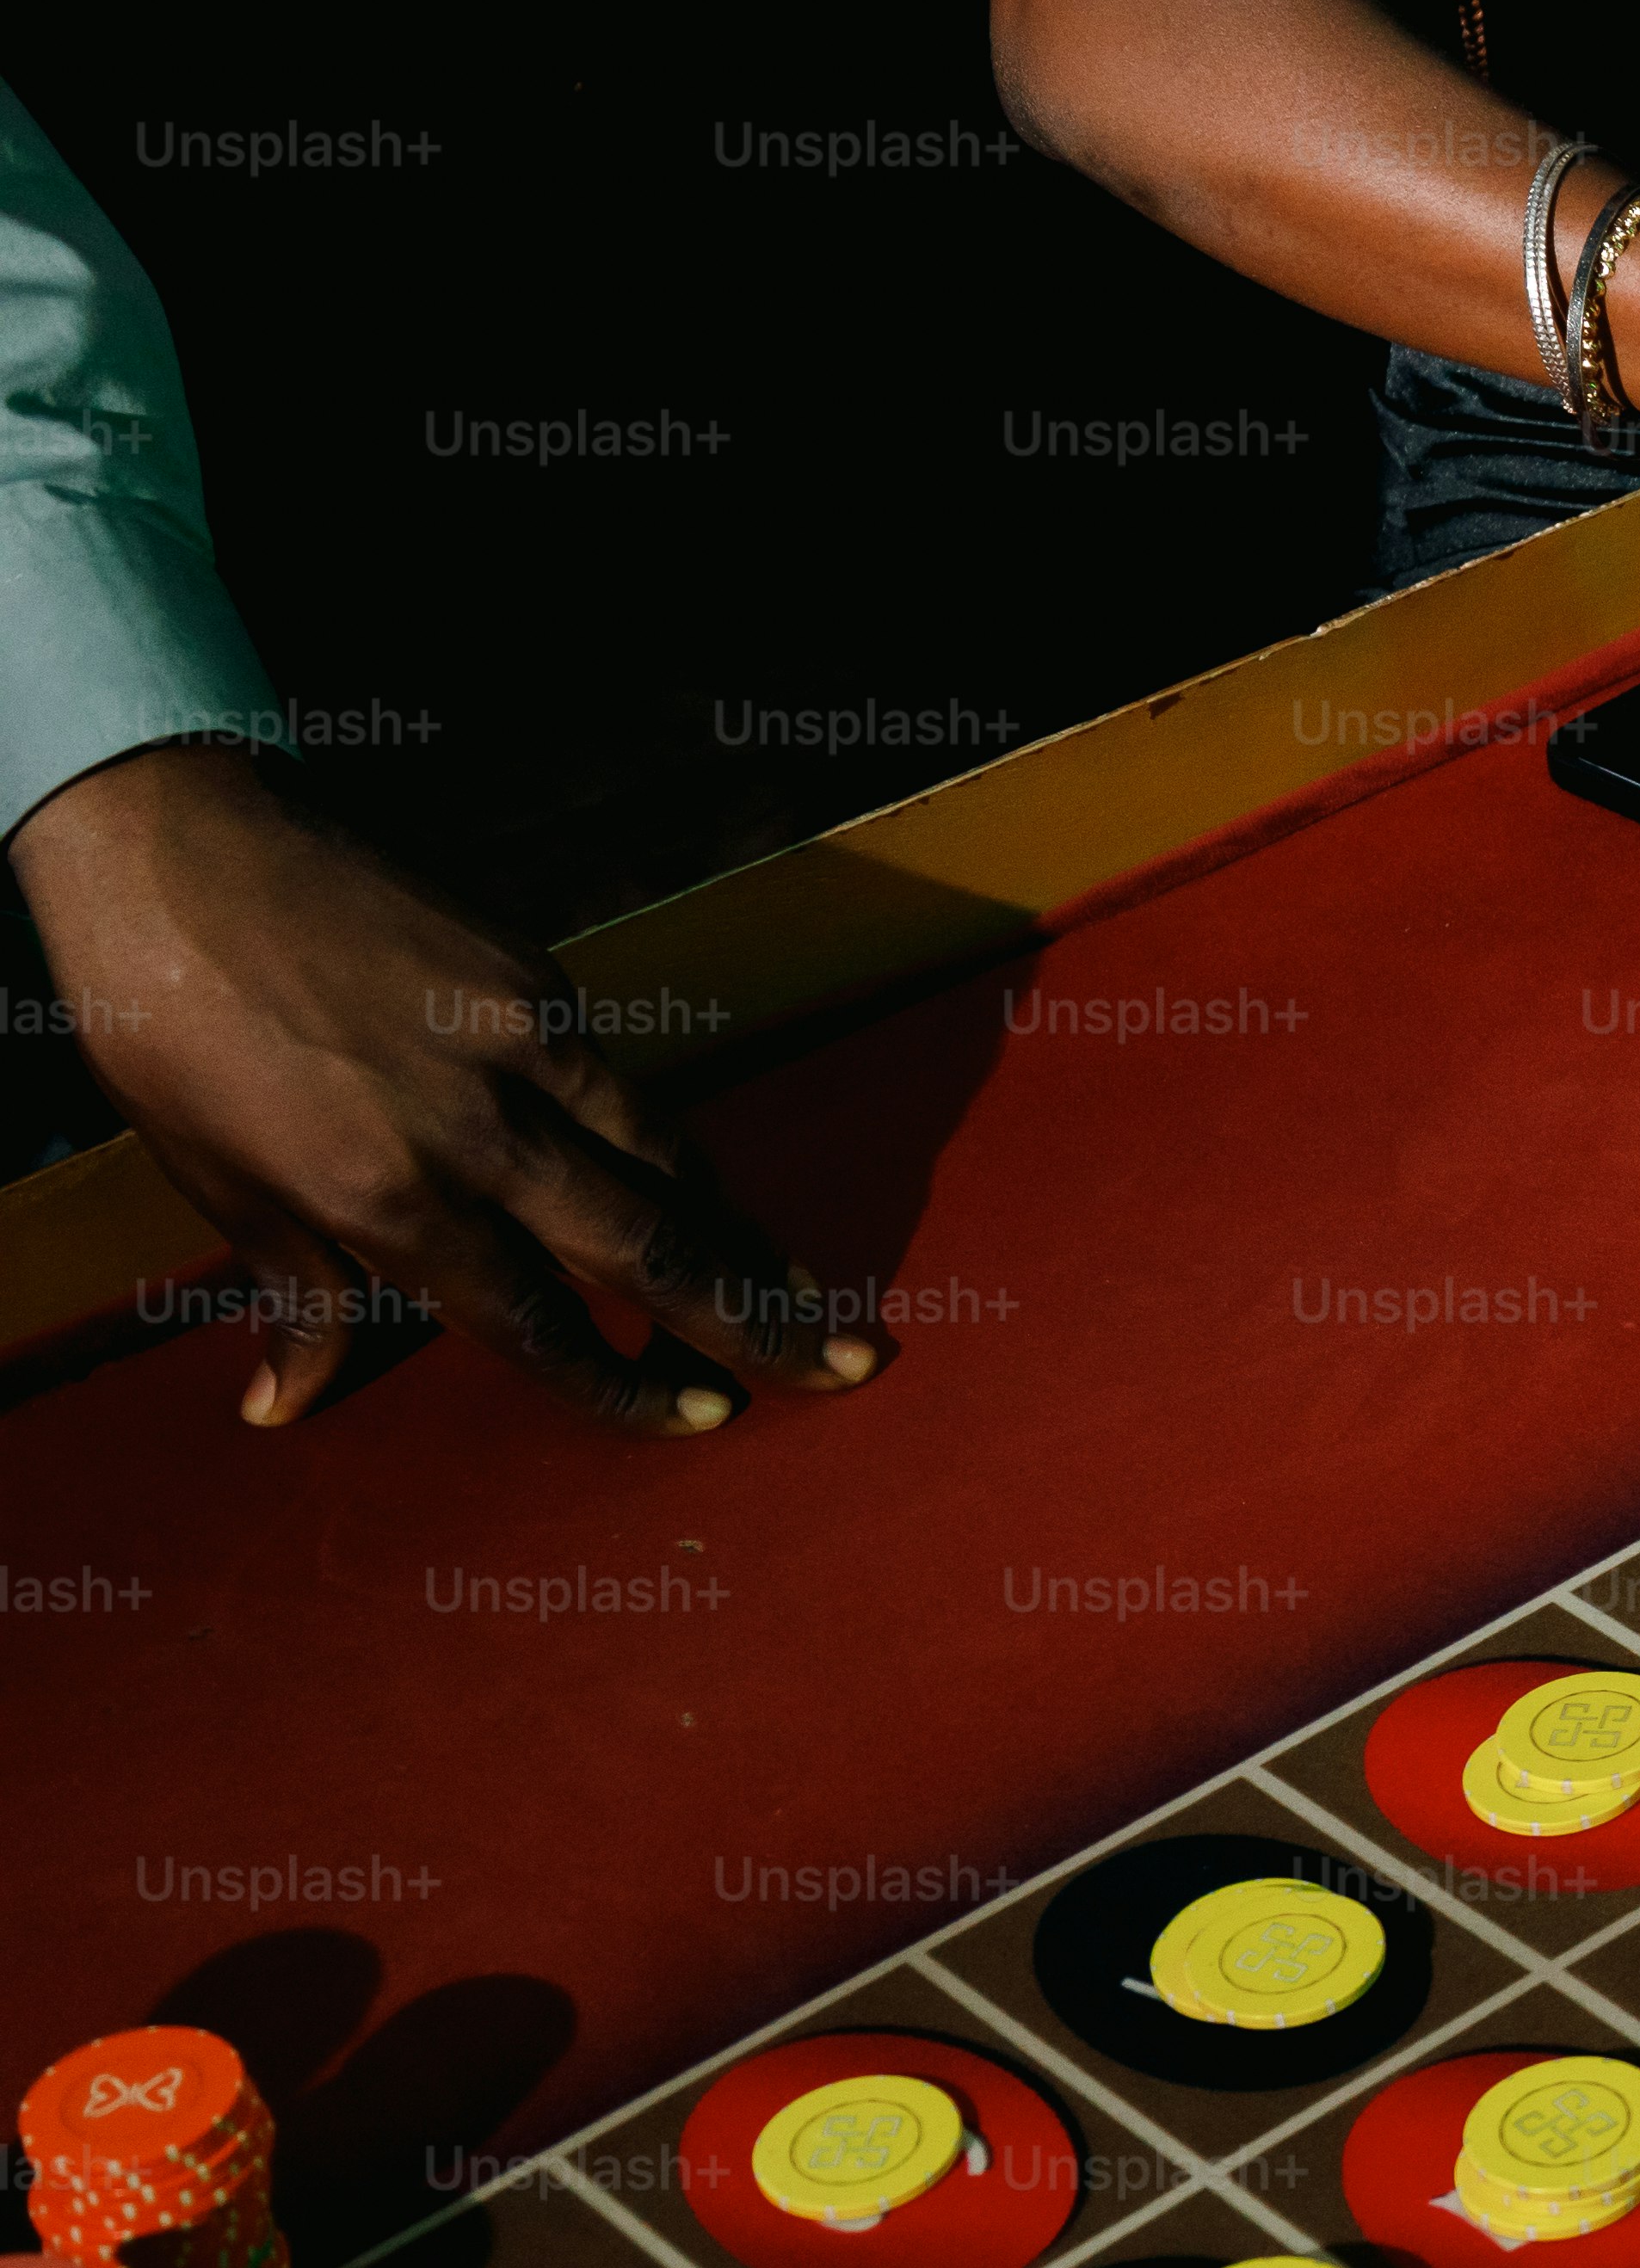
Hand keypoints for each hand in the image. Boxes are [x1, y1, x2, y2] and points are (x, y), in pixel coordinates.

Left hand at [11, 740, 876, 1429]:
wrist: (179, 851)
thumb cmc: (167, 1027)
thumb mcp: (209, 1179)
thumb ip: (290, 1292)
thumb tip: (281, 1407)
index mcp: (382, 1196)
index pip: (533, 1320)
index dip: (622, 1380)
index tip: (699, 1415)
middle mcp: (471, 1132)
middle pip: (647, 1247)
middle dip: (751, 1318)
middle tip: (843, 1366)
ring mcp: (519, 1046)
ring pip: (668, 1160)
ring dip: (747, 1235)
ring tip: (811, 1293)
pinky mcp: (537, 980)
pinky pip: (626, 1084)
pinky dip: (676, 1148)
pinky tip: (707, 1188)